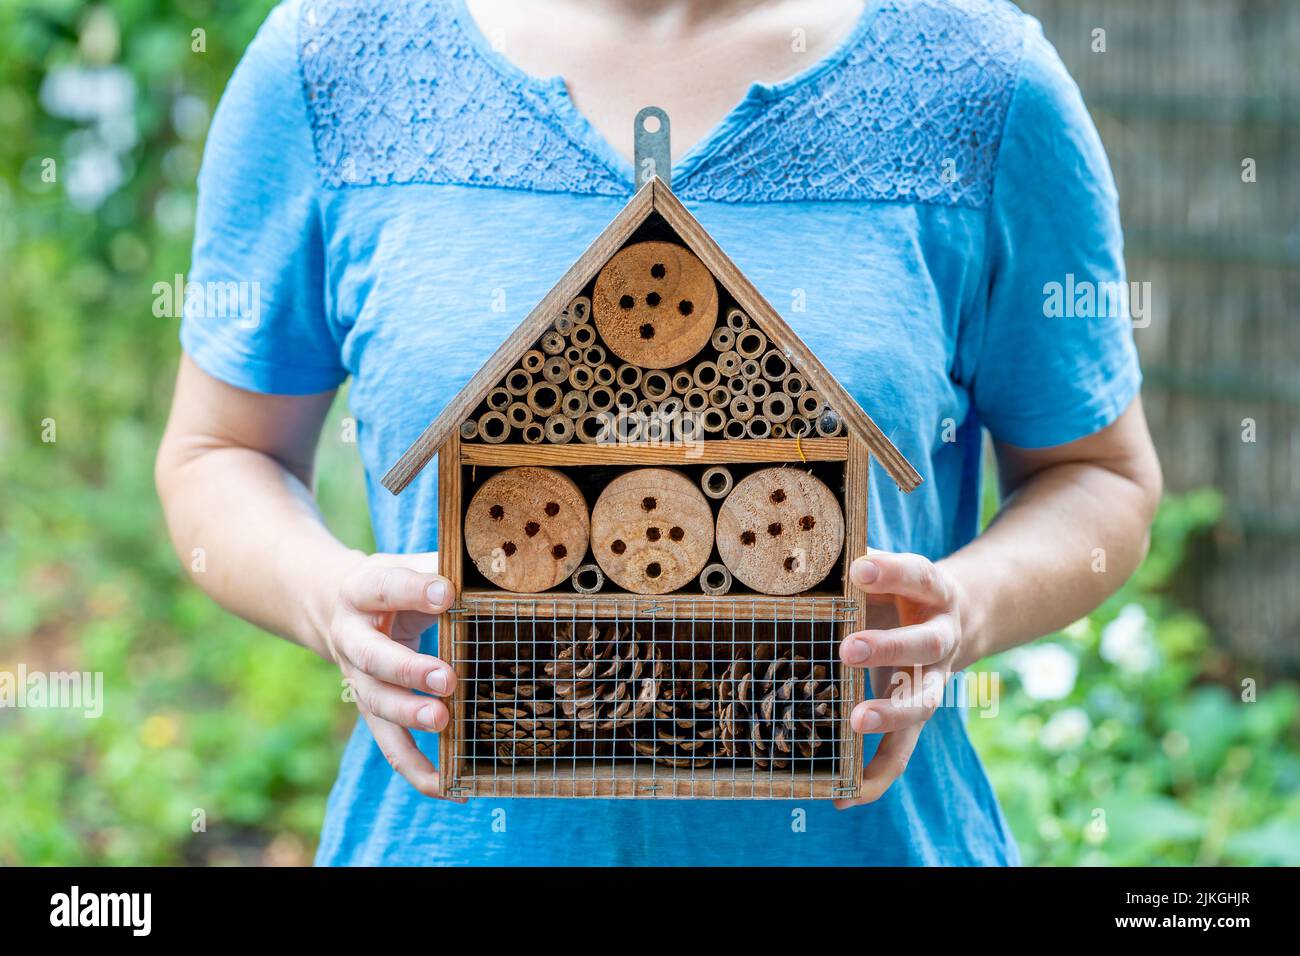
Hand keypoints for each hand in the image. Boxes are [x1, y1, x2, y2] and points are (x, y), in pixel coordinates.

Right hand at [321, 551, 462, 801]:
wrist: (333, 606)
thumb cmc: (389, 584)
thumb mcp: (404, 564)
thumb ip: (439, 567)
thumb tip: (493, 566)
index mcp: (362, 590)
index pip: (386, 587)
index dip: (413, 590)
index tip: (447, 593)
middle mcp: (352, 638)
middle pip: (373, 658)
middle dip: (408, 670)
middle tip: (446, 678)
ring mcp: (358, 679)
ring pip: (376, 704)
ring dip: (409, 716)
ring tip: (443, 720)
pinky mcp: (371, 711)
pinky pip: (390, 746)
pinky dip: (417, 770)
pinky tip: (449, 787)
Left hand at [834, 550, 967, 809]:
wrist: (957, 612)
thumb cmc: (899, 586)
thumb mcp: (884, 567)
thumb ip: (855, 561)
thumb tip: (796, 548)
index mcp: (932, 590)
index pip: (917, 576)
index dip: (891, 573)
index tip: (859, 569)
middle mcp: (941, 636)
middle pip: (924, 644)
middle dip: (888, 648)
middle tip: (849, 649)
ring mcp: (935, 679)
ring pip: (922, 701)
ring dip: (891, 713)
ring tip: (857, 721)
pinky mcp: (918, 715)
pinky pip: (903, 752)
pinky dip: (876, 777)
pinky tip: (844, 796)